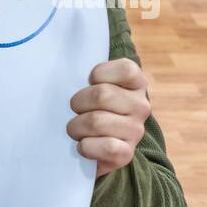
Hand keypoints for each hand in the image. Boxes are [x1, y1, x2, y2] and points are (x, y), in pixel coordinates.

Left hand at [67, 58, 149, 177]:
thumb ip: (84, 71)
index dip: (99, 74)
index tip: (89, 83)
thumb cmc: (85, 110)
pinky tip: (83, 146)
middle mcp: (140, 106)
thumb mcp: (89, 86)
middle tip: (75, 111)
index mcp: (135, 84)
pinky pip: (107, 147)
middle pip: (102, 95)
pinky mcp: (126, 154)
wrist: (92, 149)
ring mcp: (135, 130)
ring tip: (76, 130)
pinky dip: (87, 147)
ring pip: (96, 121)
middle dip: (78, 103)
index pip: (126, 70)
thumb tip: (66, 52)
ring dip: (76, 128)